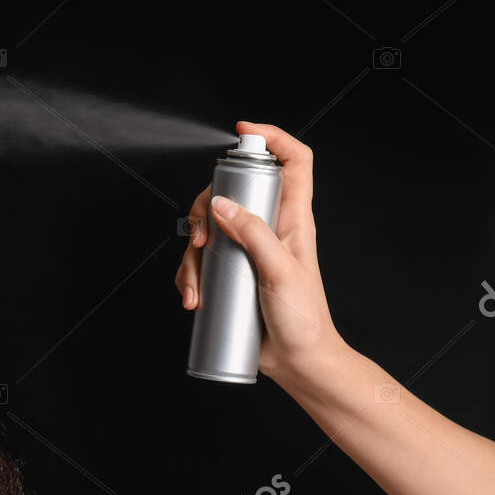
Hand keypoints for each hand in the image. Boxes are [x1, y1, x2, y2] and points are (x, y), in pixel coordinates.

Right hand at [174, 120, 346, 386]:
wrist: (299, 361)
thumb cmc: (304, 319)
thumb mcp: (280, 270)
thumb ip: (252, 233)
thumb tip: (221, 205)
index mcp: (293, 219)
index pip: (293, 162)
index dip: (272, 138)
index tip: (242, 132)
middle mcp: (270, 229)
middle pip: (233, 192)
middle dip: (206, 208)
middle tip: (201, 237)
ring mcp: (248, 251)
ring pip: (209, 230)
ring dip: (192, 256)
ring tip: (197, 285)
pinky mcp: (231, 274)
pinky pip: (201, 263)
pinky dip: (190, 277)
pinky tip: (194, 298)